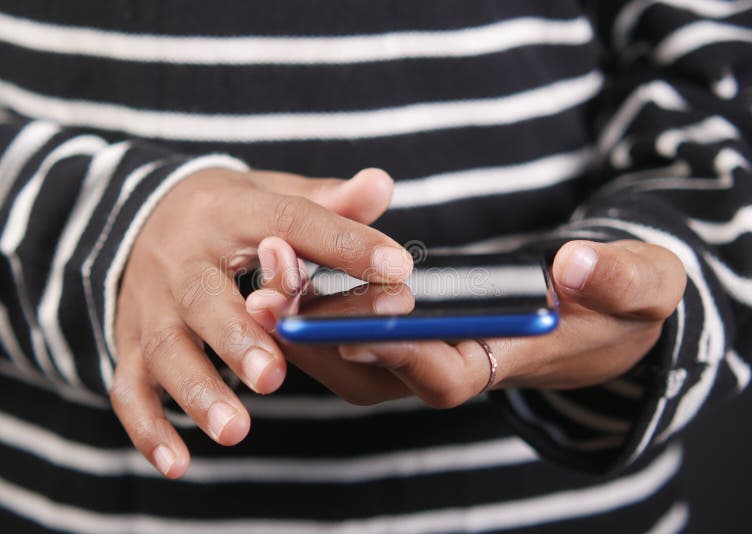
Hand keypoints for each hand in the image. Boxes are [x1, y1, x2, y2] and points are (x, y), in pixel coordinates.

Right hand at [110, 167, 413, 477]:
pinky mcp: (129, 342)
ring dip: (198, 390)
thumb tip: (383, 184)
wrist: (142, 216)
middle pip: (204, 297)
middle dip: (238, 338)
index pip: (289, 222)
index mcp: (228, 213)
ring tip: (236, 430)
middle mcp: (181, 258)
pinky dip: (149, 427)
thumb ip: (327, 201)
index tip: (396, 267)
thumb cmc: (230, 215)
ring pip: (165, 348)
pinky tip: (178, 463)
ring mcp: (148, 304)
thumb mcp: (271, 194)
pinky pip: (129, 388)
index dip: (341, 242)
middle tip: (276, 376)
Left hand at [247, 238, 685, 407]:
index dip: (398, 354)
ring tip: (261, 260)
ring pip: (344, 349)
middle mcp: (444, 369)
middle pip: (371, 367)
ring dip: (299, 312)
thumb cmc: (617, 304)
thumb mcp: (639, 287)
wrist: (590, 312)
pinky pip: (343, 324)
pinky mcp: (400, 331)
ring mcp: (415, 354)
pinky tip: (279, 257)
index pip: (441, 374)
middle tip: (268, 289)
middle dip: (318, 332)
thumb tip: (573, 264)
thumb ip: (616, 280)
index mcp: (498, 366)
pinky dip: (309, 298)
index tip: (352, 328)